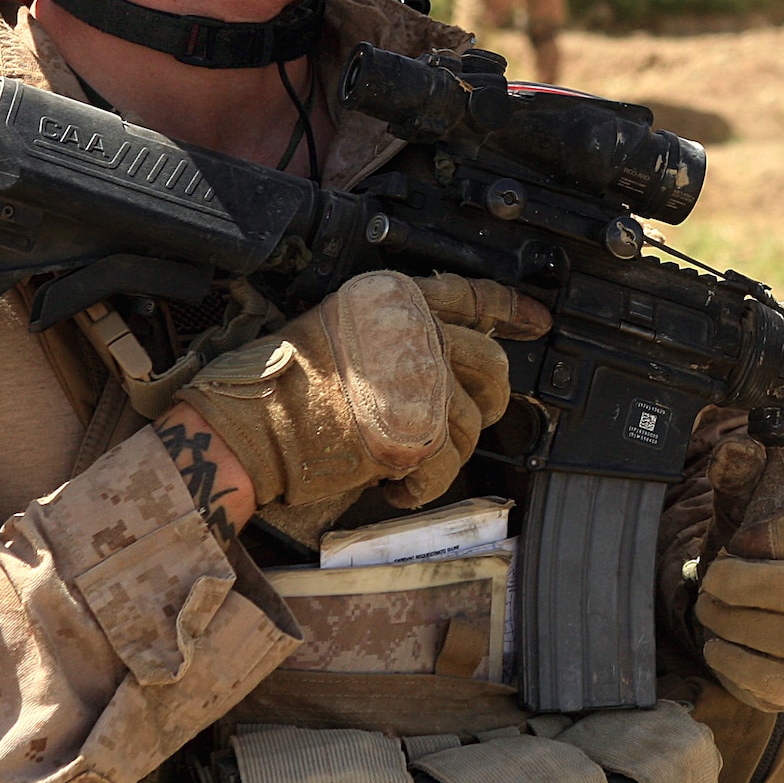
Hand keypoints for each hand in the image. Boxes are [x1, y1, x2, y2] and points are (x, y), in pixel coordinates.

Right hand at [172, 272, 548, 520]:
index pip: (469, 295)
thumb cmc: (277, 387)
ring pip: (469, 421)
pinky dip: (426, 485)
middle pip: (488, 362)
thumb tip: (436, 359)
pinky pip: (445, 465)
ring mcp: (414, 382)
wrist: (244, 428)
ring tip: (410, 463)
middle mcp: (410, 334)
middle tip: (472, 417)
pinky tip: (398, 487)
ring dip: (448, 452)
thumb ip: (391, 337)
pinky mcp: (410, 433)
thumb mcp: (335, 330)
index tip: (539, 322)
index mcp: (392, 303)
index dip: (512, 309)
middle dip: (490, 397)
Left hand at [696, 497, 783, 712]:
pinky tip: (718, 647)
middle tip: (712, 581)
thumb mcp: (758, 511)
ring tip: (710, 611)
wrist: (779, 614)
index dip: (773, 536)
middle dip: (745, 585)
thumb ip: (744, 476)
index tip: (739, 540)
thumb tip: (735, 451)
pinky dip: (741, 666)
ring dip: (738, 624)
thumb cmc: (770, 557)